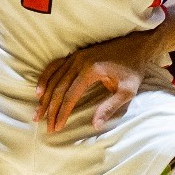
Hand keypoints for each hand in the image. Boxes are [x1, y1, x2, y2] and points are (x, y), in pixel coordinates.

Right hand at [36, 30, 159, 132]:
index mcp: (91, 71)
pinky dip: (45, 78)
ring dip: (44, 97)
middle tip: (46, 126)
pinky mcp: (75, 55)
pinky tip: (39, 91)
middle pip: (58, 88)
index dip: (62, 113)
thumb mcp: (127, 91)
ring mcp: (75, 56)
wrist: (136, 46)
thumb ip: (111, 107)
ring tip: (37, 113)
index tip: (56, 128)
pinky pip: (55, 66)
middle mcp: (79, 62)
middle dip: (50, 109)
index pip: (70, 96)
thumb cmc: (133, 70)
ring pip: (54, 78)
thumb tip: (95, 125)